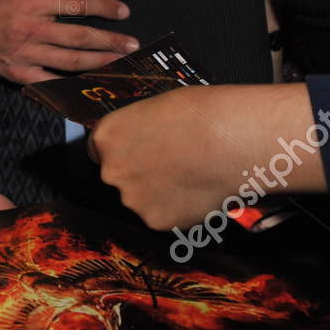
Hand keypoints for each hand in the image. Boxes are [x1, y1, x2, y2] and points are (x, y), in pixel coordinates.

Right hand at [0, 0, 136, 82]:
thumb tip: (67, 5)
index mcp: (32, 5)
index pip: (75, 4)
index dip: (102, 7)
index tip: (123, 11)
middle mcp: (32, 29)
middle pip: (80, 37)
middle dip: (110, 41)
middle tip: (132, 44)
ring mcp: (27, 54)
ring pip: (71, 61)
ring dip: (100, 62)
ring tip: (121, 63)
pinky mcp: (21, 74)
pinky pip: (52, 82)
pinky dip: (73, 86)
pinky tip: (91, 86)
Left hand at [90, 83, 322, 229]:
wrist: (230, 142)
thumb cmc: (201, 116)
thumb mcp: (157, 108)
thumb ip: (140, 130)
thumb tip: (144, 140)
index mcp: (107, 137)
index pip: (98, 151)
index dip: (123, 151)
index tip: (138, 152)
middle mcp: (112, 171)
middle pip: (120, 177)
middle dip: (141, 173)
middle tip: (172, 165)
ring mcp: (133, 199)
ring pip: (142, 199)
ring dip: (159, 193)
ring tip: (191, 176)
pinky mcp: (157, 221)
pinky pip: (164, 217)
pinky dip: (178, 209)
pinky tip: (197, 191)